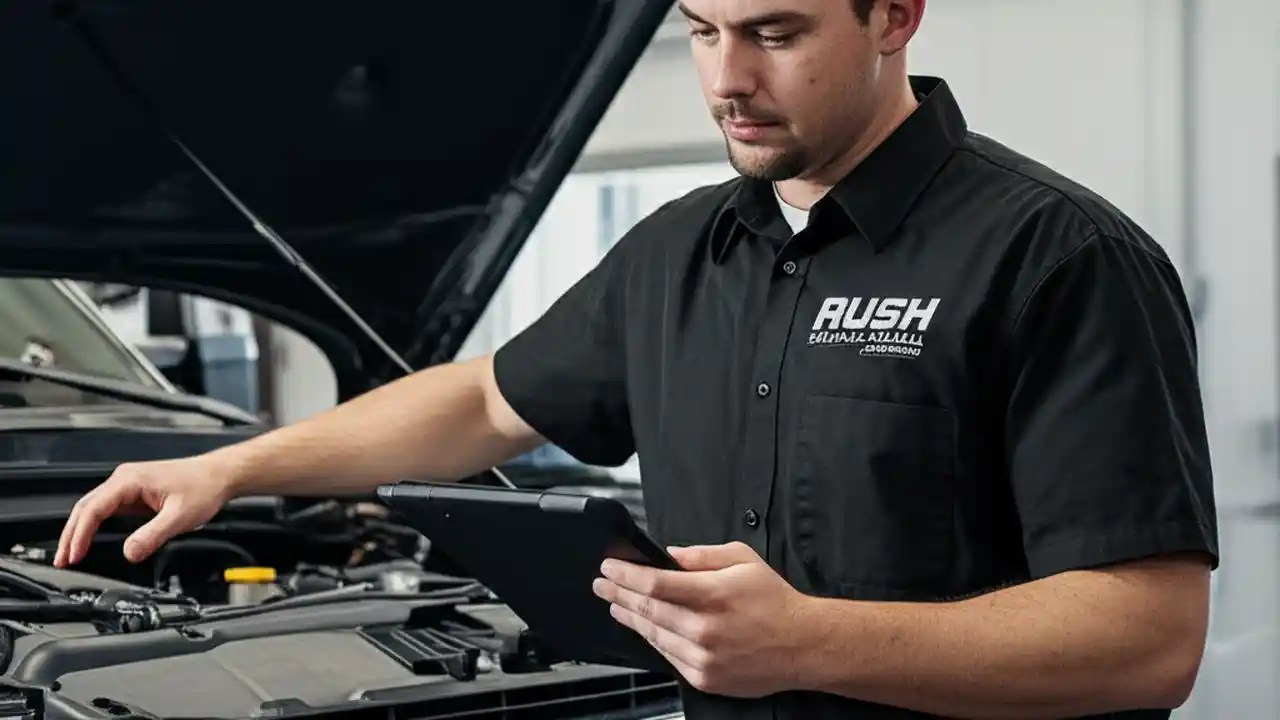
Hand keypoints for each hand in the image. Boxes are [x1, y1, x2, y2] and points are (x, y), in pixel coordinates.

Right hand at [55, 453, 239, 566]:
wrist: (219, 475)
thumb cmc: (203, 487)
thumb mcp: (179, 517)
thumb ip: (153, 536)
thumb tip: (129, 553)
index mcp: (130, 480)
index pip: (93, 508)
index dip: (80, 534)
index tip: (74, 555)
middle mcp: (124, 479)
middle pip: (85, 507)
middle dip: (71, 535)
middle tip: (62, 560)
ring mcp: (128, 486)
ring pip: (93, 508)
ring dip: (79, 531)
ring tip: (69, 554)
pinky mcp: (134, 494)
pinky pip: (106, 510)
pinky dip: (93, 526)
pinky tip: (88, 540)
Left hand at [592, 541, 812, 697]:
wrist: (802, 645)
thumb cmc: (775, 601)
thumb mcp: (743, 560)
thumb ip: (702, 555)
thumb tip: (668, 554)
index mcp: (713, 594)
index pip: (654, 583)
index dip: (626, 574)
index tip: (610, 567)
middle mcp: (704, 627)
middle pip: (647, 609)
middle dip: (618, 594)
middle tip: (601, 585)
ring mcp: (702, 656)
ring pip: (653, 634)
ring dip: (630, 617)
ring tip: (616, 605)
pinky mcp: (704, 677)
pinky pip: (667, 656)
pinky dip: (652, 639)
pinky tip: (644, 628)